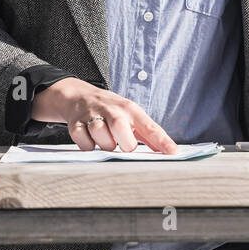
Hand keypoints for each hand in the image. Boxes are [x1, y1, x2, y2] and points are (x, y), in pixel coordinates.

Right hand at [31, 78, 178, 154]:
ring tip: (106, 141)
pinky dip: (88, 145)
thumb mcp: (131, 116)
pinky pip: (83, 142)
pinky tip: (91, 140)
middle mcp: (112, 110)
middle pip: (120, 127)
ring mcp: (92, 115)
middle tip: (123, 145)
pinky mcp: (75, 123)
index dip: (161, 140)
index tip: (172, 152)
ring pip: (99, 134)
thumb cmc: (111, 111)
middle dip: (124, 143)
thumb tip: (169, 151)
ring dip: (104, 144)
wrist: (79, 97)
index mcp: (130, 109)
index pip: (149, 126)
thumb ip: (148, 134)